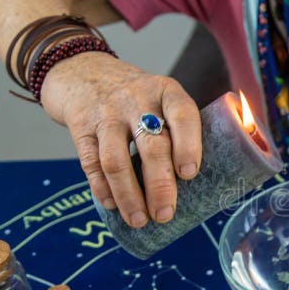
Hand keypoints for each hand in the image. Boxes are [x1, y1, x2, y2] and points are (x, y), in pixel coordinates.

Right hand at [41, 52, 201, 227]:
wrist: (81, 69)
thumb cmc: (136, 96)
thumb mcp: (161, 97)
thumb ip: (181, 128)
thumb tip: (208, 178)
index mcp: (166, 92)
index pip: (183, 115)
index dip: (188, 145)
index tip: (190, 174)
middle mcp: (137, 100)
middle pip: (152, 145)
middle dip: (160, 185)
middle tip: (165, 214)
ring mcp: (106, 113)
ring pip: (117, 159)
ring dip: (129, 195)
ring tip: (139, 220)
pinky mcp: (80, 126)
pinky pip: (90, 162)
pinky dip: (101, 187)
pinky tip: (112, 205)